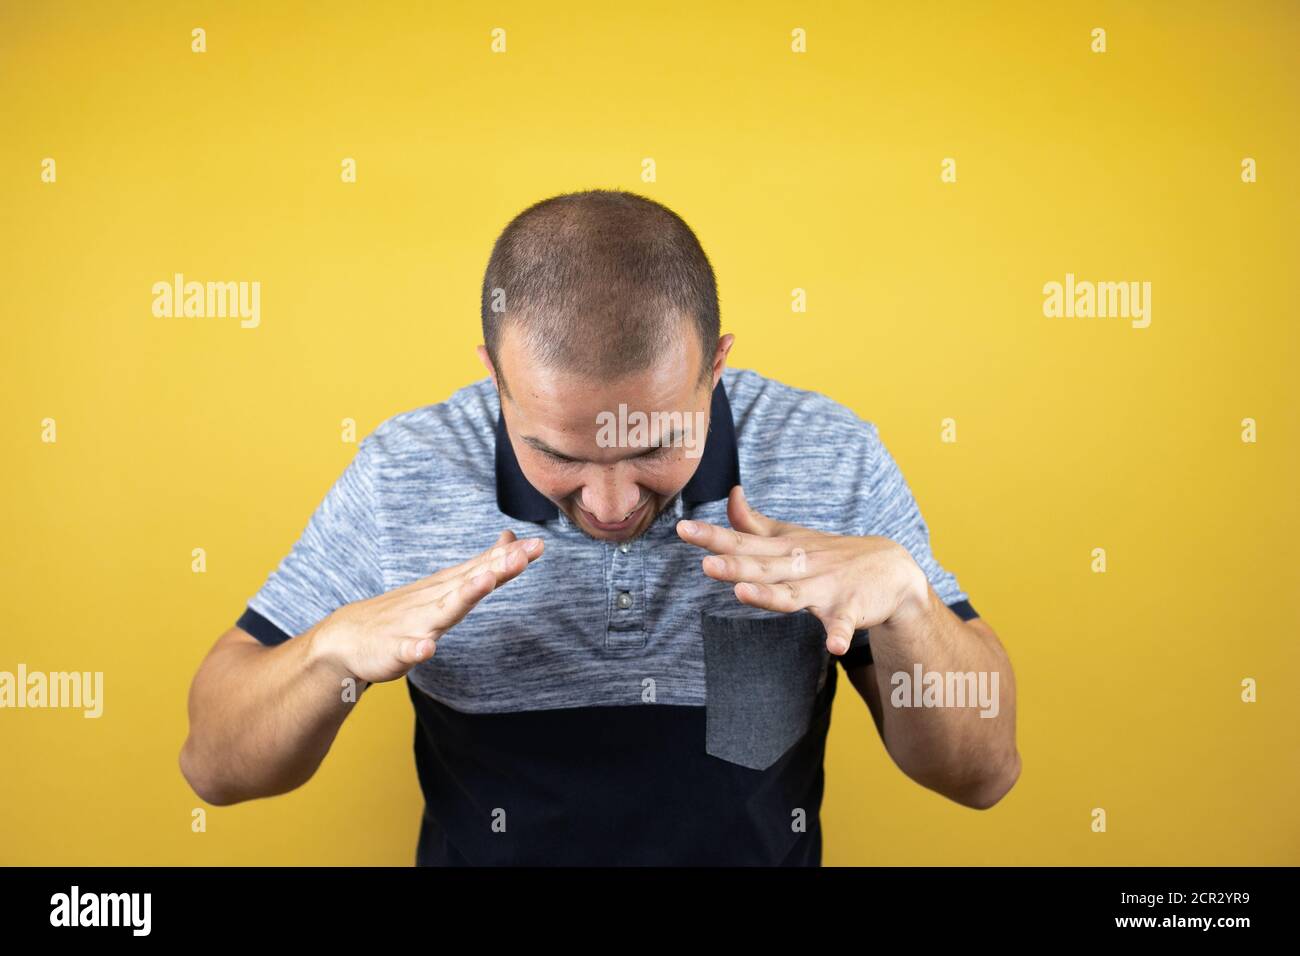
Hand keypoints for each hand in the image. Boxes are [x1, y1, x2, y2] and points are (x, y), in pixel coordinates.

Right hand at [311, 530, 543, 683]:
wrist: (346, 639)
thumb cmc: (404, 613)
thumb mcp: (446, 588)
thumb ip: (480, 568)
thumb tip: (512, 542)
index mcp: (448, 589)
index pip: (483, 569)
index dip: (510, 558)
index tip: (538, 544)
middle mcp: (435, 601)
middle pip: (471, 583)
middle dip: (497, 568)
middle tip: (523, 554)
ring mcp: (414, 625)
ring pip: (443, 611)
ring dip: (463, 596)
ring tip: (483, 582)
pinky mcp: (394, 650)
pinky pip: (406, 651)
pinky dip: (416, 650)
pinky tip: (426, 649)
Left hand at [676, 486, 926, 654]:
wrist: (892, 569)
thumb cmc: (831, 554)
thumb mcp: (791, 537)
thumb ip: (754, 523)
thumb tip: (730, 496)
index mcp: (783, 549)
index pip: (743, 541)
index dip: (713, 536)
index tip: (683, 529)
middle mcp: (800, 565)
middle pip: (762, 566)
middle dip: (734, 564)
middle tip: (705, 564)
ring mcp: (825, 587)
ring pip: (793, 594)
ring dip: (769, 595)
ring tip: (743, 593)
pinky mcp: (850, 608)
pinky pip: (843, 624)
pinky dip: (839, 634)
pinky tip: (833, 646)